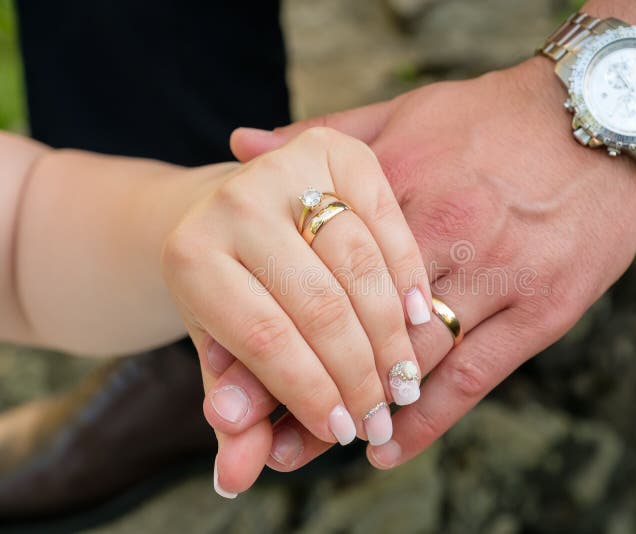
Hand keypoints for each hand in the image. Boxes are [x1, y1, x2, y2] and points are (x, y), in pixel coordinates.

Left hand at [160, 128, 431, 495]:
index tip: (340, 431)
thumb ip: (232, 390)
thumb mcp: (226, 322)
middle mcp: (243, 197)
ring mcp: (298, 167)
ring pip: (368, 276)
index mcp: (193, 243)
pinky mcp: (354, 153)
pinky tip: (419, 322)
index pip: (266, 342)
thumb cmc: (240, 267)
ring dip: (393, 341)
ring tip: (403, 384)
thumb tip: (232, 478)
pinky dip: (412, 281)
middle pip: (321, 311)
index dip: (309, 396)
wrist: (253, 177)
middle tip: (378, 416)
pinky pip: (396, 231)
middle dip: (357, 376)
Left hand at [209, 0, 635, 485]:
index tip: (225, 371)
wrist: (603, 117)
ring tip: (308, 446)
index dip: (269, 324)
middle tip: (252, 429)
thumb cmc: (495, 117)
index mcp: (396, 182)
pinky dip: (428, 420)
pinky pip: (474, 375)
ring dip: (358, 409)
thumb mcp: (404, 112)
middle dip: (301, 380)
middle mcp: (443, 230)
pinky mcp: (542, 308)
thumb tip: (241, 141)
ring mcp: (496, 273)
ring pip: (412, 358)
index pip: (317, 267)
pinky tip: (388, 450)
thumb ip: (322, 136)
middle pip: (357, 323)